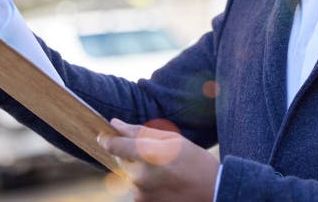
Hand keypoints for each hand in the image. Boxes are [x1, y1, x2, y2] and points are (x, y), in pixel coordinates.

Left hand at [97, 118, 219, 201]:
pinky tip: (163, 183)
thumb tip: (115, 124)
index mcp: (149, 153)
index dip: (106, 138)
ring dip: (138, 170)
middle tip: (154, 155)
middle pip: (121, 159)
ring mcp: (140, 193)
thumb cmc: (196, 161)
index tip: (103, 135)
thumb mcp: (172, 139)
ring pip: (128, 175)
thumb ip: (139, 132)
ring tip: (163, 171)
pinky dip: (144, 184)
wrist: (214, 192)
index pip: (114, 145)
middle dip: (130, 154)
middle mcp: (141, 175)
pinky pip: (135, 189)